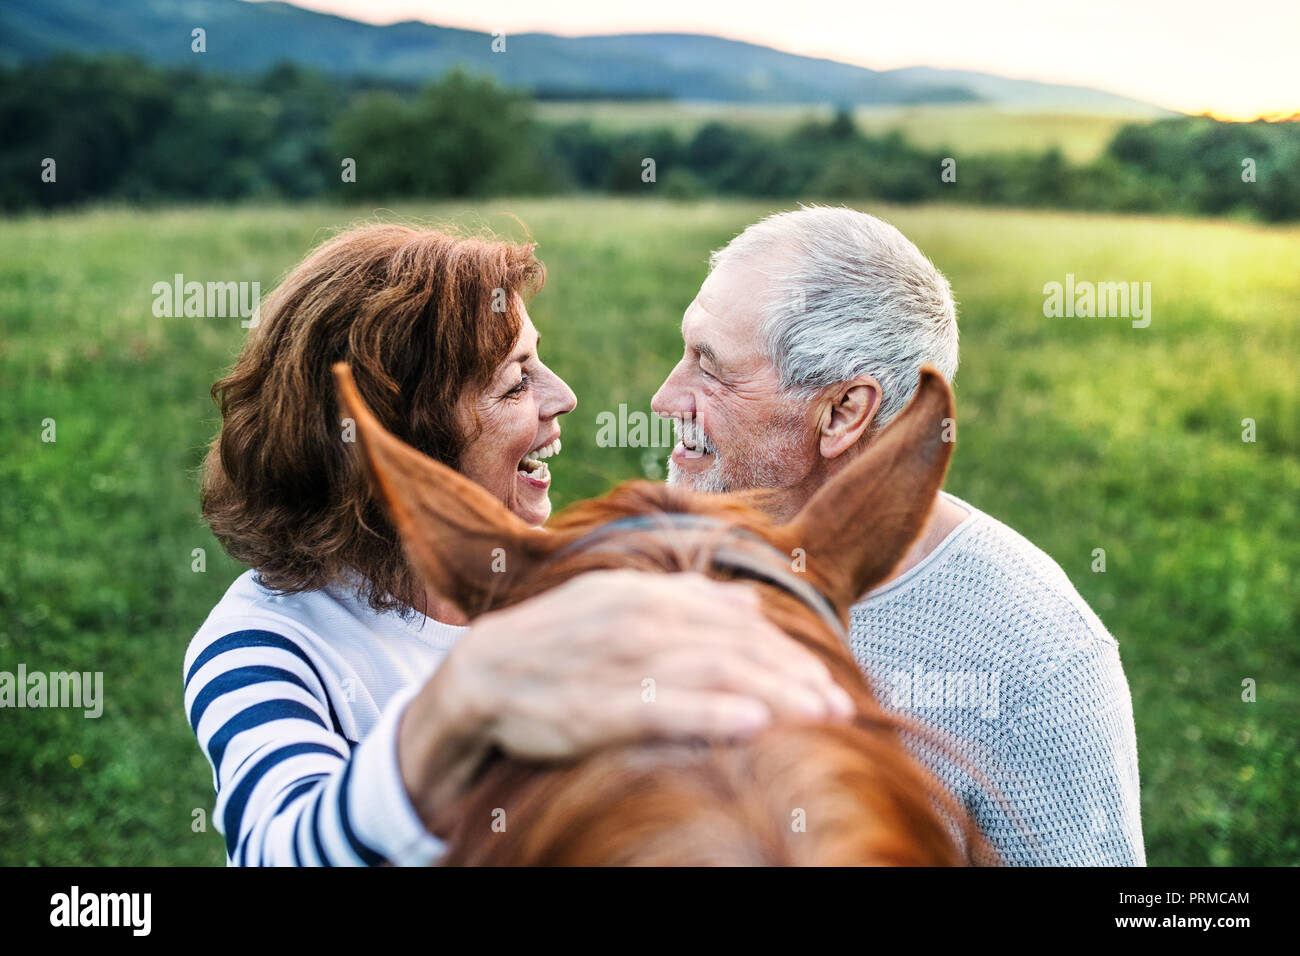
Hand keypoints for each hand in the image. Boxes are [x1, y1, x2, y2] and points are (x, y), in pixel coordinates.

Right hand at [397, 569, 854, 832]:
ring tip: (819, 715)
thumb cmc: (560, 641)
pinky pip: (663, 709)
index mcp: (651, 594)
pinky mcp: (598, 708)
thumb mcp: (620, 601)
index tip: (827, 681)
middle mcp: (643, 619)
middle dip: (794, 676)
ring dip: (773, 694)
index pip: (737, 623)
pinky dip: (711, 715)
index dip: (787, 652)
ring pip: (713, 674)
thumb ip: (686, 599)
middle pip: (736, 647)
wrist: (484, 674)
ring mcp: (621, 662)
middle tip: (840, 707)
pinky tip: (753, 725)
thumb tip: (747, 602)